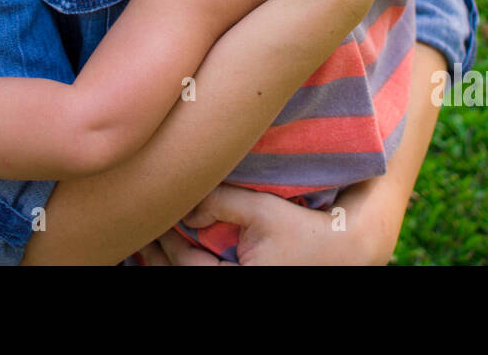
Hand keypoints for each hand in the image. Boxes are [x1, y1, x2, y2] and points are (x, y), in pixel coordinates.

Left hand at [137, 185, 376, 264]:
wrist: (345, 247)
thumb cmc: (306, 229)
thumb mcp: (263, 210)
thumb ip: (223, 202)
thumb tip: (188, 205)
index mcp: (240, 282)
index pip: (186, 267)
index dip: (163, 246)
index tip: (150, 225)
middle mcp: (239, 285)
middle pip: (185, 277)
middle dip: (161, 258)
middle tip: (141, 238)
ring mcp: (245, 283)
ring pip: (196, 277)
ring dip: (173, 264)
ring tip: (152, 246)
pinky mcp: (249, 277)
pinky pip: (210, 275)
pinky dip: (191, 266)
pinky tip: (179, 253)